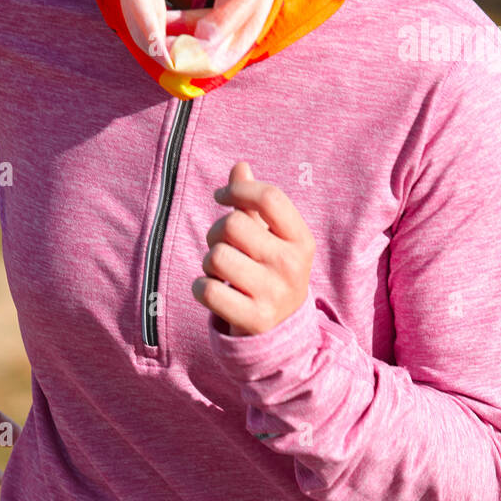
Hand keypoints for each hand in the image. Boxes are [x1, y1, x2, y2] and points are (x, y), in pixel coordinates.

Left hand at [192, 160, 314, 336]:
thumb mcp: (273, 240)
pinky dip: (199, 287)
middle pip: (233, 226)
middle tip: (220, 246)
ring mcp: (273, 294)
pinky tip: (210, 291)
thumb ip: (255, 205)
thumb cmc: (271, 275)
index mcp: (301, 240)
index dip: (238, 191)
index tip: (221, 197)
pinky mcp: (253, 319)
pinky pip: (207, 290)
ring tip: (220, 273)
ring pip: (216, 257)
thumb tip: (240, 167)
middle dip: (215, 232)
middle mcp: (291, 266)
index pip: (269, 197)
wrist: (282, 334)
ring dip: (208, 262)